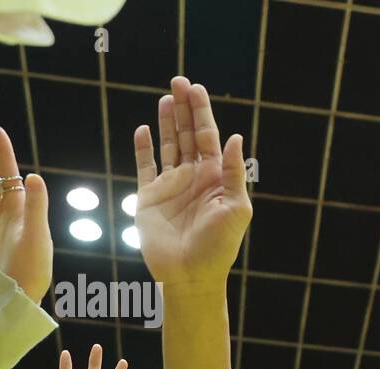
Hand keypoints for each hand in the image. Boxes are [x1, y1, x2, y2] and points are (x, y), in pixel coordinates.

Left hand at [0, 126, 51, 302]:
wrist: (20, 295)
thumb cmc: (32, 268)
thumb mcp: (40, 234)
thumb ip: (38, 205)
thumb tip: (33, 176)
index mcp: (16, 209)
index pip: (8, 173)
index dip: (2, 151)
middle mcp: (6, 215)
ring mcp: (1, 229)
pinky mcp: (0, 245)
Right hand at [133, 76, 251, 287]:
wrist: (191, 275)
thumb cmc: (219, 247)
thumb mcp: (237, 209)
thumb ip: (235, 174)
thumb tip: (235, 137)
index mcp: (215, 179)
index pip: (207, 137)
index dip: (201, 112)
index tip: (195, 88)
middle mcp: (193, 178)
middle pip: (186, 135)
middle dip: (183, 108)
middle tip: (177, 81)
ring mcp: (170, 187)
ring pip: (167, 146)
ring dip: (166, 122)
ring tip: (165, 98)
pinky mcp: (148, 198)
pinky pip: (144, 167)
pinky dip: (143, 149)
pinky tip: (143, 129)